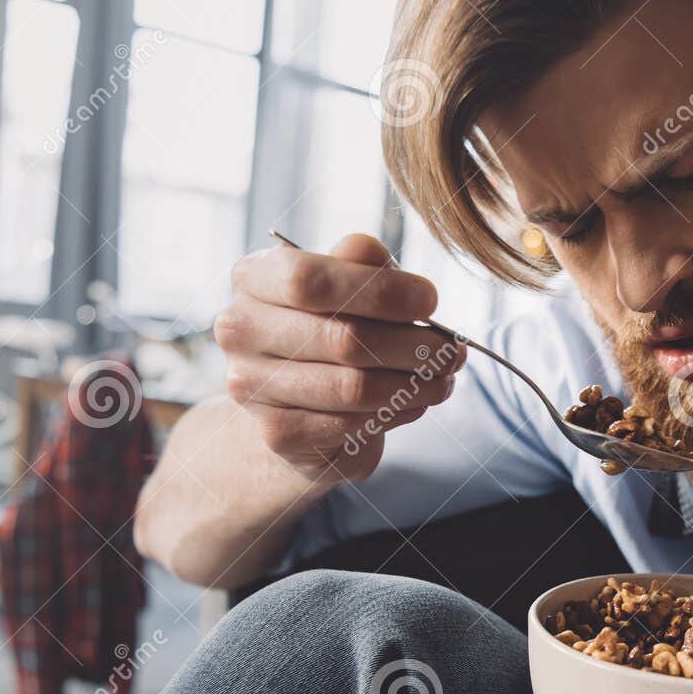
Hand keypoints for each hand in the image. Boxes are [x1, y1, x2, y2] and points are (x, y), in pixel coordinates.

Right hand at [214, 234, 465, 483]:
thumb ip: (361, 263)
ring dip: (414, 385)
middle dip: (414, 346)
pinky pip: (351, 425)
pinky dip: (395, 414)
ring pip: (354, 388)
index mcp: (254, 278)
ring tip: (443, 379)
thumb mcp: (346, 284)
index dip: (381, 291)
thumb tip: (378, 259)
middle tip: (453, 351)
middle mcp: (239, 330)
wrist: (294, 401)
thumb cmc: (328, 327)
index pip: (311, 281)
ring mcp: (251, 386)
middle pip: (343, 339)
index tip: (432, 300)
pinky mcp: (276, 434)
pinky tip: (413, 403)